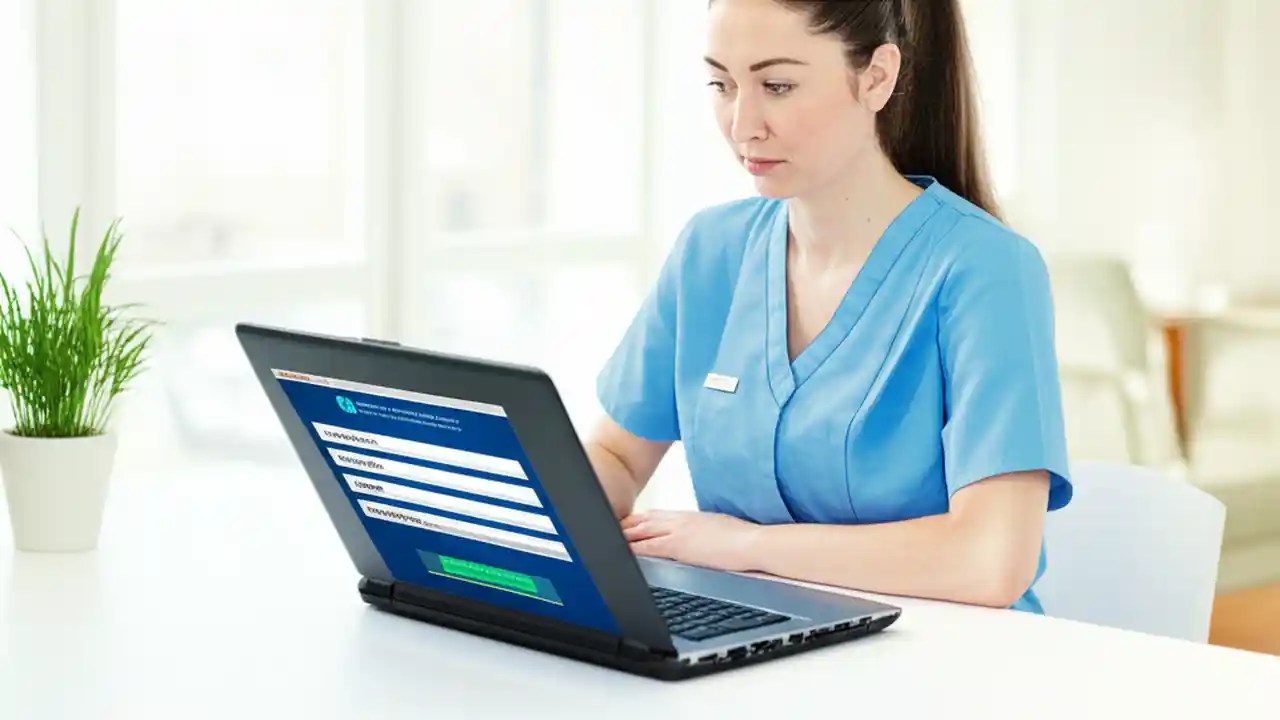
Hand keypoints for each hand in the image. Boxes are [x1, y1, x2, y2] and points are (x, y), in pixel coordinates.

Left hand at [621, 510, 762, 572]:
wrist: (750, 543)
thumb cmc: (740, 538)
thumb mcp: (716, 527)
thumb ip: (700, 531)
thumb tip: (697, 537)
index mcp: (688, 517)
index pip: (657, 516)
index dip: (639, 520)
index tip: (627, 523)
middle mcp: (679, 521)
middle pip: (645, 520)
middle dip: (626, 525)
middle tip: (610, 529)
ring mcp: (677, 532)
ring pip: (642, 531)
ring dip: (625, 535)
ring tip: (609, 539)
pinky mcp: (678, 546)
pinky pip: (649, 547)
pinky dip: (635, 549)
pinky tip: (624, 553)